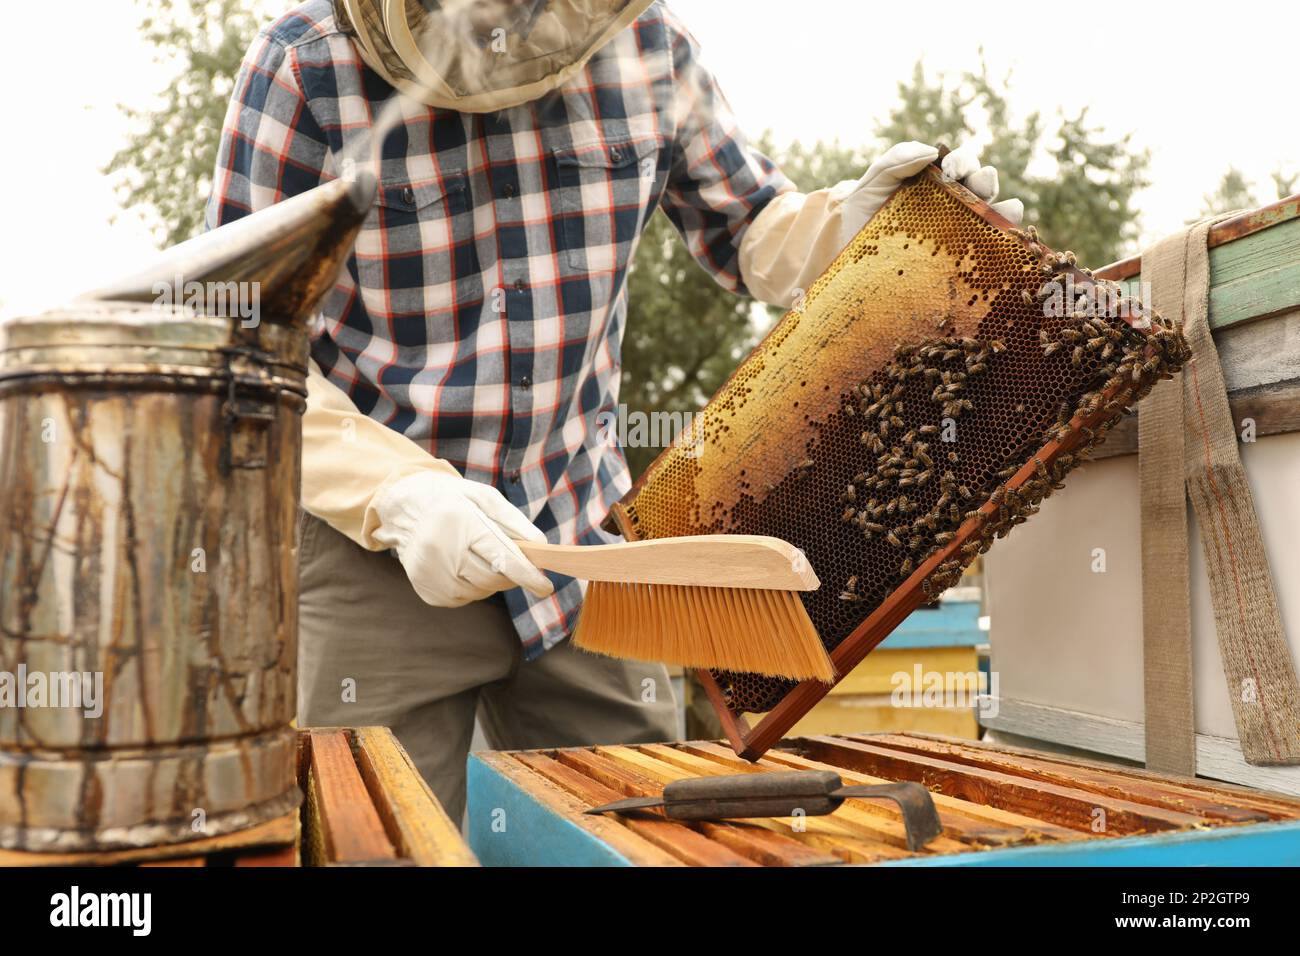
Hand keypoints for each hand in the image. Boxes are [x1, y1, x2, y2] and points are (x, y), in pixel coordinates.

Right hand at [372, 471, 554, 606]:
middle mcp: (442, 549)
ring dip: (491, 581)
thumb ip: (515, 522)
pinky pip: (463, 598)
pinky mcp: (426, 590)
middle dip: (511, 575)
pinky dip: (472, 588)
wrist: (405, 508)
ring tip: (481, 558)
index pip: (501, 556)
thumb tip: (541, 546)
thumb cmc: (453, 500)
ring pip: (479, 591)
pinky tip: (464, 567)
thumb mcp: (485, 497)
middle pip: (493, 578)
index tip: (546, 587)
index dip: (527, 575)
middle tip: (515, 564)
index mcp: (460, 521)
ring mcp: (431, 573)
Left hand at [839, 141, 1024, 247]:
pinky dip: (1001, 241)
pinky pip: (985, 251)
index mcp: (936, 182)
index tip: (952, 170)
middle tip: (978, 187)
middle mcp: (953, 204)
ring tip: (1008, 210)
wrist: (846, 254)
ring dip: (1005, 209)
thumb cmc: (858, 214)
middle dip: (985, 181)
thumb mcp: (871, 184)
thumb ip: (895, 161)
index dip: (963, 162)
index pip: (961, 164)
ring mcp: (957, 233)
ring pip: (992, 216)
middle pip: (982, 186)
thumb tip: (931, 152)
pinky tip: (1007, 238)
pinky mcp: (957, 262)